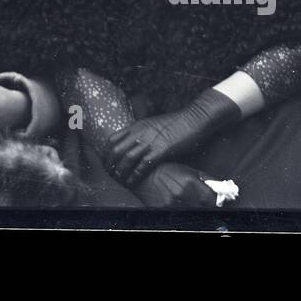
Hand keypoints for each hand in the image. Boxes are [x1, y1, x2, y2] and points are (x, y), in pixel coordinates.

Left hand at [108, 88, 239, 186]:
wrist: (193, 119)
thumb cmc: (175, 123)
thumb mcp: (153, 125)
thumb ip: (142, 133)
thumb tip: (135, 143)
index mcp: (136, 126)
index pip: (112, 139)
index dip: (106, 153)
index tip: (107, 163)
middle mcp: (139, 133)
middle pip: (115, 150)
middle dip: (110, 164)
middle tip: (111, 175)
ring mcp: (149, 141)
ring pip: (127, 158)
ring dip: (122, 172)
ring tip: (121, 180)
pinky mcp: (161, 150)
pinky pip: (143, 165)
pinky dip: (136, 175)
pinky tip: (133, 181)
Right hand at [135, 163, 219, 208]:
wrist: (144, 175)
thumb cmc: (167, 170)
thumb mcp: (187, 170)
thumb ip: (205, 179)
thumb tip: (222, 187)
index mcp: (189, 181)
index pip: (211, 198)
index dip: (215, 201)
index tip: (215, 200)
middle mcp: (182, 194)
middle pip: (204, 208)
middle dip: (206, 205)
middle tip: (204, 202)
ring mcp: (172, 204)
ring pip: (193, 212)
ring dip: (196, 209)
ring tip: (191, 202)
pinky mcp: (165, 210)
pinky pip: (180, 215)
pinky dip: (183, 211)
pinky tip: (181, 205)